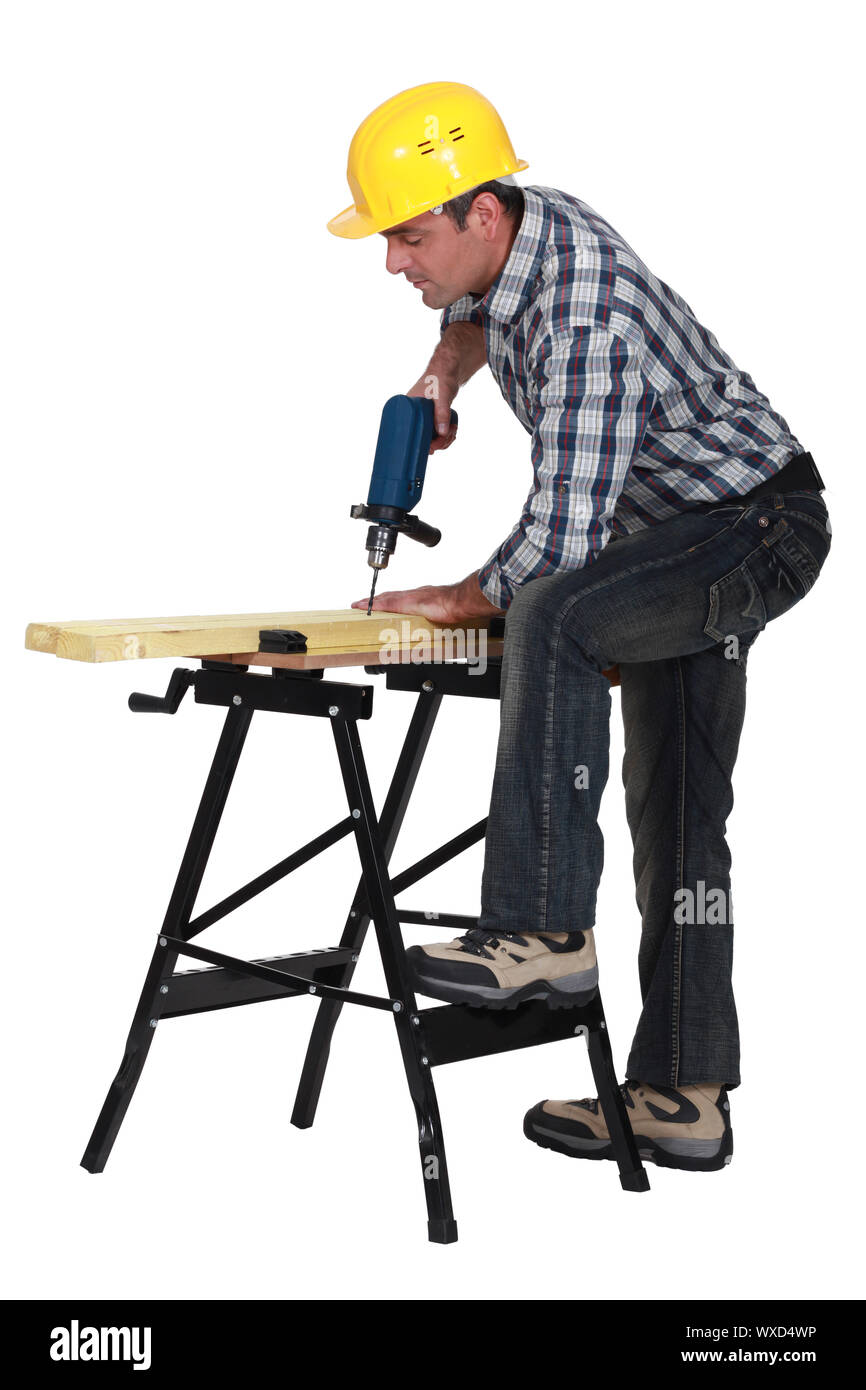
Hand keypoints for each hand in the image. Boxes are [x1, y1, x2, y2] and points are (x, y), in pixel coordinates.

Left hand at [351, 571, 503, 624]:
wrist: (460, 600)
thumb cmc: (455, 605)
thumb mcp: (442, 608)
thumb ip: (438, 611)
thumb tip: (439, 617)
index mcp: (420, 596)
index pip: (399, 597)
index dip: (385, 600)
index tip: (374, 602)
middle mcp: (413, 594)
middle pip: (389, 596)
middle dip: (375, 600)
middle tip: (360, 603)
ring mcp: (410, 597)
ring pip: (386, 598)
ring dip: (372, 601)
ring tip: (359, 604)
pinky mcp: (408, 603)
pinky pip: (386, 602)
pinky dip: (375, 604)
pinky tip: (366, 606)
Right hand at [406, 377, 457, 452]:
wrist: (448, 371)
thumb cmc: (440, 379)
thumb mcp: (441, 396)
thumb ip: (441, 413)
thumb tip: (442, 433)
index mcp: (408, 410)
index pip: (409, 433)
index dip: (420, 444)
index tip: (432, 449)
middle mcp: (413, 416)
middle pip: (422, 439)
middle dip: (438, 442)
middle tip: (449, 435)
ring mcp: (422, 418)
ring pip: (431, 438)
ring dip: (444, 439)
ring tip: (453, 429)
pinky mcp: (430, 419)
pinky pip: (437, 434)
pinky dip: (446, 435)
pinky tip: (452, 430)